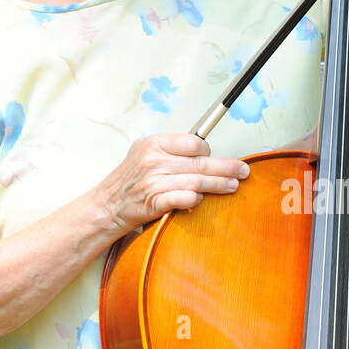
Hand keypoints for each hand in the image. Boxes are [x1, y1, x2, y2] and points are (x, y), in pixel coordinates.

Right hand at [92, 132, 249, 234]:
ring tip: (233, 186)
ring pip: (196, 181)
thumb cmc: (129, 181)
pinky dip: (195, 199)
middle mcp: (153, 160)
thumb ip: (170, 150)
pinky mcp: (153, 202)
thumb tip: (202, 150)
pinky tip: (202, 200)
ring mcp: (153, 181)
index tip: (213, 158)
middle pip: (200, 163)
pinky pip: (182, 198)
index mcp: (153, 143)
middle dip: (226, 167)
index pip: (193, 142)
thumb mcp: (143, 153)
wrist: (105, 206)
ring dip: (218, 184)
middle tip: (243, 171)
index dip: (208, 151)